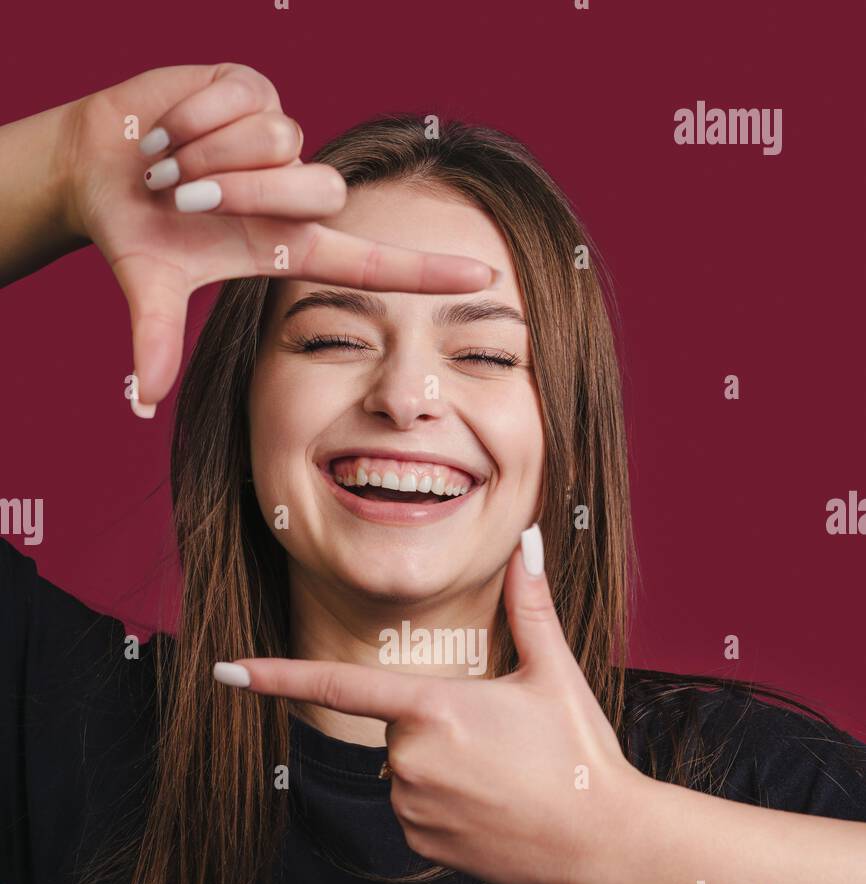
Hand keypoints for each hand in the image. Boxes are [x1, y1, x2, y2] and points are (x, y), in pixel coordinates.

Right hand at [64, 63, 497, 405]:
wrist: (99, 164)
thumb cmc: (137, 230)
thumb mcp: (149, 285)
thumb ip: (154, 342)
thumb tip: (142, 403)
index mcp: (288, 245)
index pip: (374, 264)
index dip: (430, 272)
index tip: (487, 278)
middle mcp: (299, 194)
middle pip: (319, 191)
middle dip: (240, 189)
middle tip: (180, 195)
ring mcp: (284, 141)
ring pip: (278, 141)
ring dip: (207, 152)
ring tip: (169, 164)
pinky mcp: (257, 88)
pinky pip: (245, 99)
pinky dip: (193, 115)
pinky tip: (171, 128)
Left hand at [213, 526, 647, 883]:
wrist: (602, 841)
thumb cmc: (579, 752)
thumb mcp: (554, 673)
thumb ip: (529, 606)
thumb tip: (530, 542)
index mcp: (434, 708)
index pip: (337, 683)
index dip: (274, 676)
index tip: (224, 670)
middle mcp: (409, 758)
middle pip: (399, 727)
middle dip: (438, 725)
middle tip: (503, 744)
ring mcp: (411, 806)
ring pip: (404, 771)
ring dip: (440, 768)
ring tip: (506, 780)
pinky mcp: (421, 844)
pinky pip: (413, 810)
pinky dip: (443, 805)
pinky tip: (493, 811)